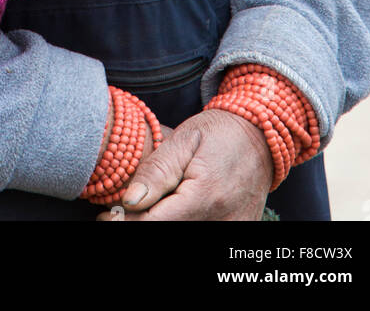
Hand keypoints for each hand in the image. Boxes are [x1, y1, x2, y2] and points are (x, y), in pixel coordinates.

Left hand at [106, 110, 274, 220]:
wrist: (261, 137)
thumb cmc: (218, 134)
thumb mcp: (183, 141)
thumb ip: (157, 171)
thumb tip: (130, 201)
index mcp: (205, 196)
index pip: (153, 224)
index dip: (126, 222)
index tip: (108, 214)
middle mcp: (222, 221)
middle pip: (167, 233)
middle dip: (140, 224)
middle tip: (120, 213)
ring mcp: (232, 231)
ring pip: (184, 235)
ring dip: (160, 223)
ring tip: (147, 209)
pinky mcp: (237, 233)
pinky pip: (202, 232)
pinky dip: (182, 224)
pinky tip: (170, 211)